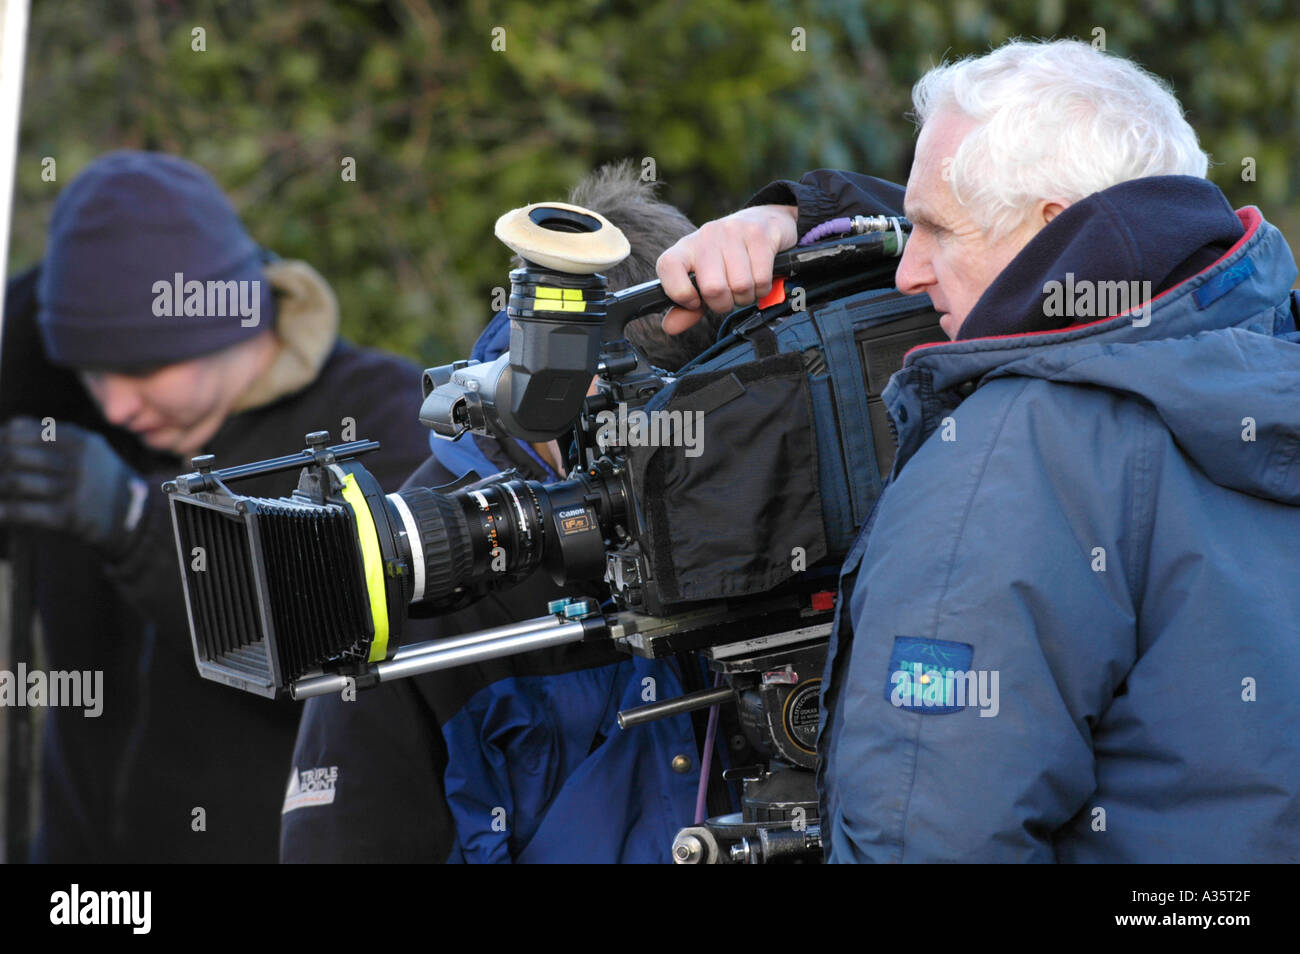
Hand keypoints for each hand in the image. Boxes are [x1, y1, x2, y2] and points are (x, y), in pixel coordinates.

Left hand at [0, 416, 148, 558]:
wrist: (135, 515)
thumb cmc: (103, 479)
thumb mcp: (90, 449)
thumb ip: (55, 436)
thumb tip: (10, 427)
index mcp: (79, 441)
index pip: (22, 432)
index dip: (1, 439)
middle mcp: (76, 462)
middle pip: (14, 455)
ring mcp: (72, 489)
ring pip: (15, 481)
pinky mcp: (68, 516)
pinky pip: (24, 511)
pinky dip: (5, 511)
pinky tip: (0, 513)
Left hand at [655, 204, 798, 334]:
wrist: (764, 222)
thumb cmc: (728, 258)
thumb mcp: (703, 281)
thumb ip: (685, 307)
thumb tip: (670, 327)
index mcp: (686, 247)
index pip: (668, 266)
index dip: (680, 292)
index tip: (695, 302)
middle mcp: (706, 236)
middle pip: (712, 288)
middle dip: (724, 304)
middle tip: (728, 297)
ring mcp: (733, 231)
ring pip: (740, 286)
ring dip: (746, 296)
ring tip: (745, 286)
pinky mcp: (759, 234)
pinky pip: (760, 279)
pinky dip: (762, 289)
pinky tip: (759, 278)